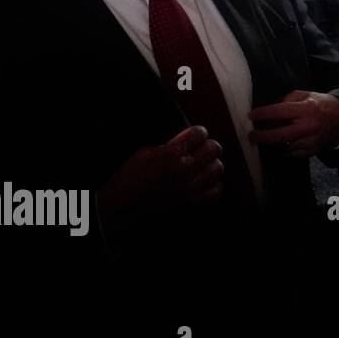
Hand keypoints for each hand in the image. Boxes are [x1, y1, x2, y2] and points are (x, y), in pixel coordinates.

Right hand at [97, 125, 223, 221]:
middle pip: (214, 148)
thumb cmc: (128, 177)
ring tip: (202, 164)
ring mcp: (189, 188)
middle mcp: (183, 170)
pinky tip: (203, 181)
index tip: (194, 134)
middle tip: (200, 148)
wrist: (120, 205)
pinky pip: (215, 190)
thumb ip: (170, 145)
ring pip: (217, 168)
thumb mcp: (145, 152)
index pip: (199, 133)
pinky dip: (212, 184)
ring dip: (211, 163)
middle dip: (207, 145)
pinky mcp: (190, 202)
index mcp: (171, 155)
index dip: (197, 132)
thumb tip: (187, 141)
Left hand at [249, 90, 338, 157]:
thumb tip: (270, 111)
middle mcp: (309, 126)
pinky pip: (292, 153)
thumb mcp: (305, 94)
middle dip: (262, 136)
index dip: (263, 114)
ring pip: (284, 146)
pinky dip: (284, 149)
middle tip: (250, 136)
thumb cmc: (319, 104)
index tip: (251, 115)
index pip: (279, 112)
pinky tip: (280, 143)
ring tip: (264, 138)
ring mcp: (311, 141)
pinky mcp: (312, 151)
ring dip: (272, 143)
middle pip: (279, 135)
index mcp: (307, 109)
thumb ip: (287, 100)